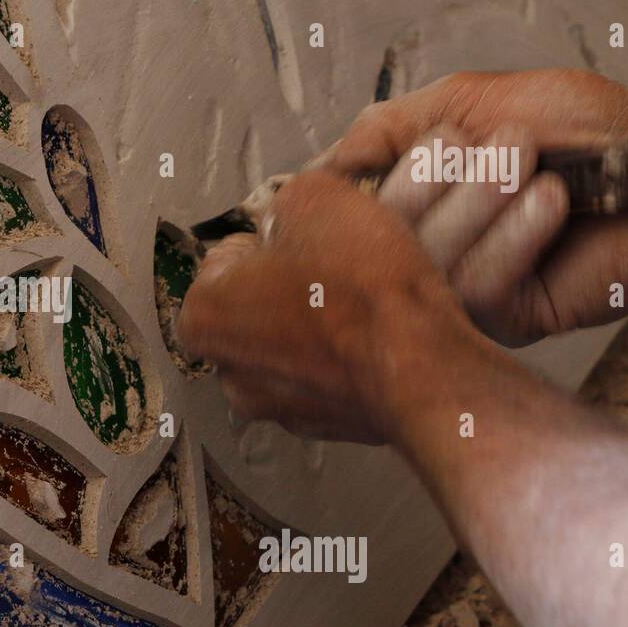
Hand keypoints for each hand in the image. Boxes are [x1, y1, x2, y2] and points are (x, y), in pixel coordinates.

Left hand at [178, 170, 475, 443]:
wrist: (423, 366)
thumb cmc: (361, 285)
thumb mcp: (315, 198)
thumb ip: (283, 204)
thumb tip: (288, 218)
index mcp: (204, 316)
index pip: (226, 257)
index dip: (272, 238)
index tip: (306, 238)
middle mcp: (228, 371)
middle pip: (255, 307)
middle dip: (288, 286)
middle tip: (336, 268)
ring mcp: (273, 407)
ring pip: (290, 346)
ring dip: (317, 326)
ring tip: (362, 304)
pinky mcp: (321, 428)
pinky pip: (326, 378)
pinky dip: (344, 360)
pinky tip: (375, 340)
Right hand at [315, 69, 627, 344]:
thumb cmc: (591, 127)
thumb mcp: (470, 98)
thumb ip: (387, 126)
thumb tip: (323, 165)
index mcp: (415, 197)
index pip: (342, 211)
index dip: (340, 194)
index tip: (341, 177)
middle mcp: (429, 246)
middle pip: (367, 239)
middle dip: (423, 178)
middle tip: (468, 147)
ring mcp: (461, 285)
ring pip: (417, 265)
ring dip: (476, 200)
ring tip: (527, 161)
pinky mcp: (502, 316)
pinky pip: (471, 288)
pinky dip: (511, 237)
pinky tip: (551, 202)